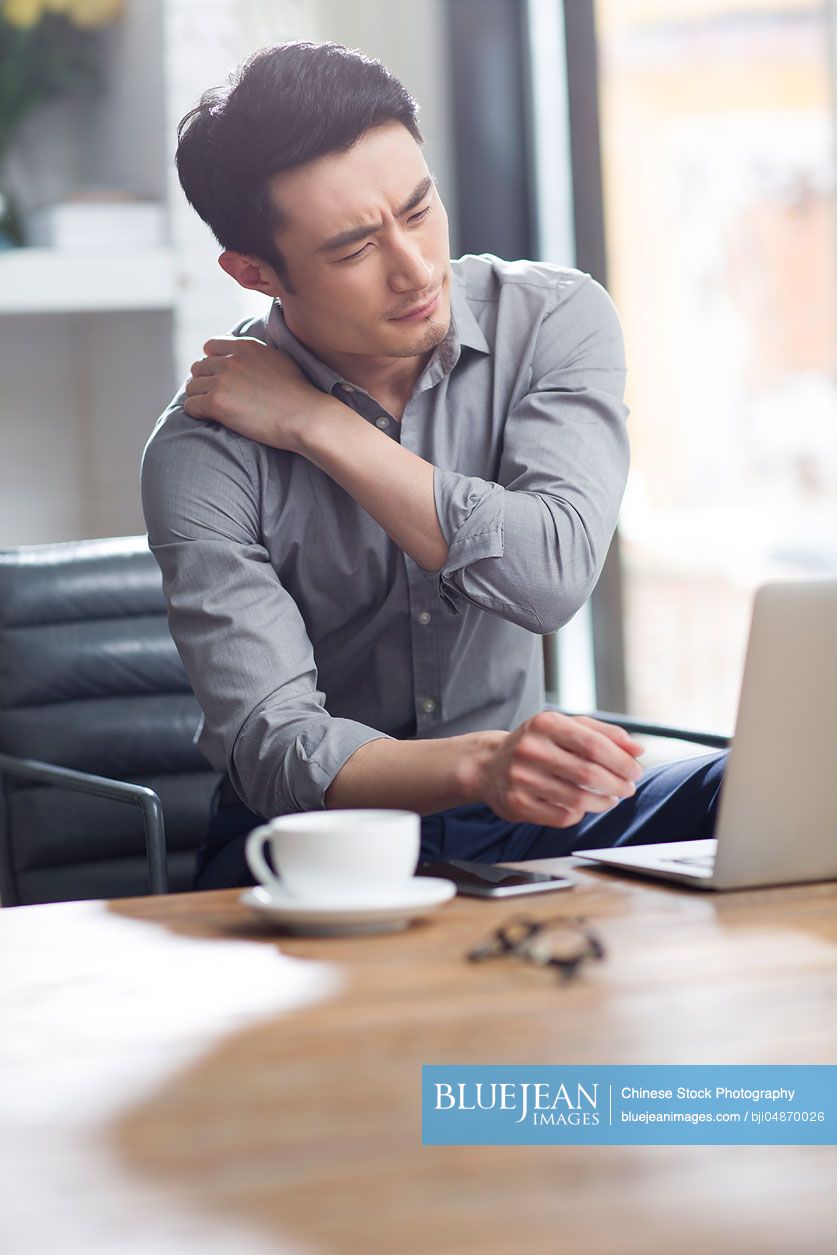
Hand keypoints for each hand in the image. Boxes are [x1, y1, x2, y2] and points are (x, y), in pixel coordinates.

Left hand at [183, 337, 327, 451]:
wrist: (305, 416)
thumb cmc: (299, 394)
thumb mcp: (280, 360)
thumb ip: (259, 355)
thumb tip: (250, 358)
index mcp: (245, 347)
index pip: (210, 347)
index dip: (213, 363)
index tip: (221, 379)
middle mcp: (230, 361)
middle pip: (199, 367)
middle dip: (205, 382)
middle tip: (219, 399)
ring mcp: (221, 381)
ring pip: (192, 386)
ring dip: (200, 398)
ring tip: (214, 411)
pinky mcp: (216, 403)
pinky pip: (191, 405)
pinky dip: (197, 413)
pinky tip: (210, 419)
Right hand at [473, 710, 644, 827]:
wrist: (489, 765)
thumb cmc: (538, 744)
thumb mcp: (565, 727)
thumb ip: (603, 734)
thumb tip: (638, 750)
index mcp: (545, 723)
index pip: (594, 745)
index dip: (621, 761)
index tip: (636, 771)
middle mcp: (530, 749)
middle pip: (588, 774)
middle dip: (617, 784)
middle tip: (628, 788)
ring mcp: (521, 778)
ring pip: (577, 799)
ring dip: (602, 802)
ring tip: (611, 799)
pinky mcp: (517, 804)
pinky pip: (561, 817)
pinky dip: (579, 814)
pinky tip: (583, 807)